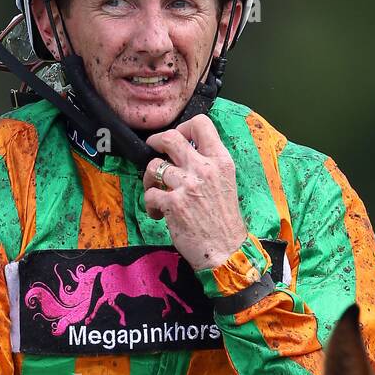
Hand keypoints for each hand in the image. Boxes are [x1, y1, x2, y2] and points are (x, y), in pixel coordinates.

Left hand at [143, 114, 247, 271]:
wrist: (224, 250)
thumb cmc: (223, 220)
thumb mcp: (225, 182)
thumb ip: (209, 164)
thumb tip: (186, 150)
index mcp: (220, 161)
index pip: (201, 124)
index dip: (183, 126)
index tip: (178, 137)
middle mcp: (204, 169)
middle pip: (170, 138)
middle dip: (155, 142)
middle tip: (154, 151)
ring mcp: (188, 185)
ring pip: (154, 167)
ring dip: (150, 180)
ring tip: (157, 192)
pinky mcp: (173, 204)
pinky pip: (149, 194)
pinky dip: (150, 205)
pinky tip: (159, 213)